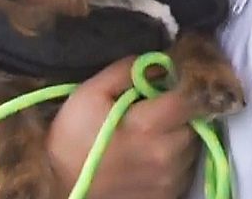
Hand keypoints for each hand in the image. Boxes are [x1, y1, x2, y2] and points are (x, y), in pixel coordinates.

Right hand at [46, 56, 199, 198]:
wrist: (58, 187)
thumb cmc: (72, 137)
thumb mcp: (90, 93)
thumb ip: (127, 71)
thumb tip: (160, 65)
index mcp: (149, 127)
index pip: (189, 99)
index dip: (183, 86)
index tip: (170, 84)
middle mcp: (166, 155)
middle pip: (193, 124)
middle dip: (180, 114)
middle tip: (156, 112)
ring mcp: (168, 180)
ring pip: (191, 148)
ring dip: (178, 137)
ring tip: (152, 136)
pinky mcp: (167, 196)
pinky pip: (184, 171)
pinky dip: (174, 161)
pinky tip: (151, 158)